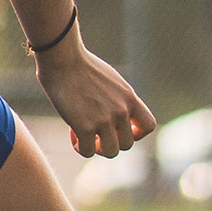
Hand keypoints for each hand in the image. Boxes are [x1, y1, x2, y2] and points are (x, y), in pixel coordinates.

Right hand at [34, 32, 156, 158]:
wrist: (63, 58)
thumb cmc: (80, 64)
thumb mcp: (110, 80)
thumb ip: (116, 98)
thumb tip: (110, 112)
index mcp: (129, 97)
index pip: (149, 126)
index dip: (136, 133)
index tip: (119, 128)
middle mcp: (121, 110)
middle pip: (127, 144)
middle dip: (111, 141)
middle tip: (95, 131)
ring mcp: (104, 120)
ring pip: (110, 152)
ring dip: (97, 148)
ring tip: (85, 135)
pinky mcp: (85, 127)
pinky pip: (87, 151)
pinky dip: (79, 146)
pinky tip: (72, 132)